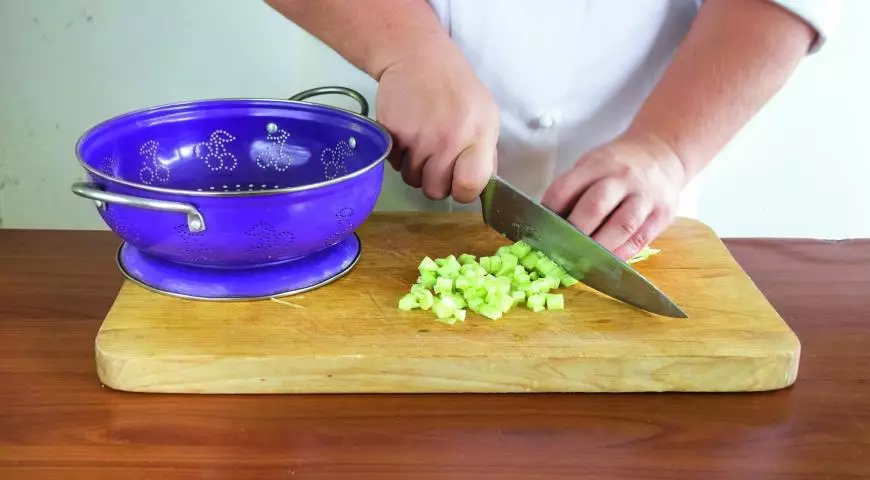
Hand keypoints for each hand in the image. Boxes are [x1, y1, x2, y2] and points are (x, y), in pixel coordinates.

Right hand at [376, 41, 499, 202]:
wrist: (417, 56)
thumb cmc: (456, 87)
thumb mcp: (486, 114)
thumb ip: (486, 152)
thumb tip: (482, 185)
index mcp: (478, 136)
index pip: (470, 186)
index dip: (463, 191)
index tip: (459, 181)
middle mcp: (448, 140)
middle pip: (435, 191)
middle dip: (435, 181)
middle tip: (436, 159)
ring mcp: (418, 139)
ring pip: (412, 179)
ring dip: (415, 168)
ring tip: (421, 143)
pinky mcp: (393, 135)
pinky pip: (394, 164)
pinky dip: (399, 156)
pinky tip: (407, 134)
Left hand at [541, 135, 685, 259]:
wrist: (663, 152)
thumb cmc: (618, 164)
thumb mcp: (592, 164)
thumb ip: (572, 190)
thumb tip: (546, 224)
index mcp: (596, 164)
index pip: (565, 189)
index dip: (549, 214)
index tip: (539, 233)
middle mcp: (622, 178)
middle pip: (594, 208)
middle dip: (573, 234)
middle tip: (559, 254)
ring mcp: (645, 196)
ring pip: (621, 226)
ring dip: (599, 249)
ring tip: (582, 265)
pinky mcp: (662, 214)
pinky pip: (640, 239)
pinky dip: (621, 255)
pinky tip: (606, 265)